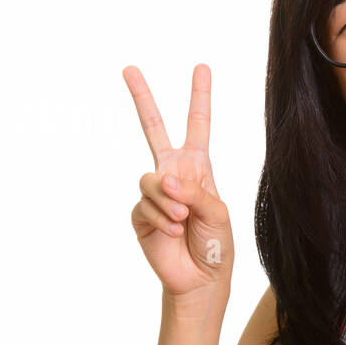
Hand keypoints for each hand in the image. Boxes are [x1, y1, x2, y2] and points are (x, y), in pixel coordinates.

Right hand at [124, 63, 233, 297]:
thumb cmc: (215, 243)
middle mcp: (174, 173)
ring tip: (183, 219)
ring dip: (169, 200)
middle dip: (143, 98)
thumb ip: (194, 191)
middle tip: (129, 68)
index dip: (199, 97)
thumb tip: (164, 179)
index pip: (198, 125)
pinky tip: (172, 231)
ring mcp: (155, 192)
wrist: (200, 277)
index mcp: (198, 167)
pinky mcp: (140, 212)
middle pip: (154, 128)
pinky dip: (161, 217)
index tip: (201, 67)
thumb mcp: (217, 212)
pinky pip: (145, 204)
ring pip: (151, 179)